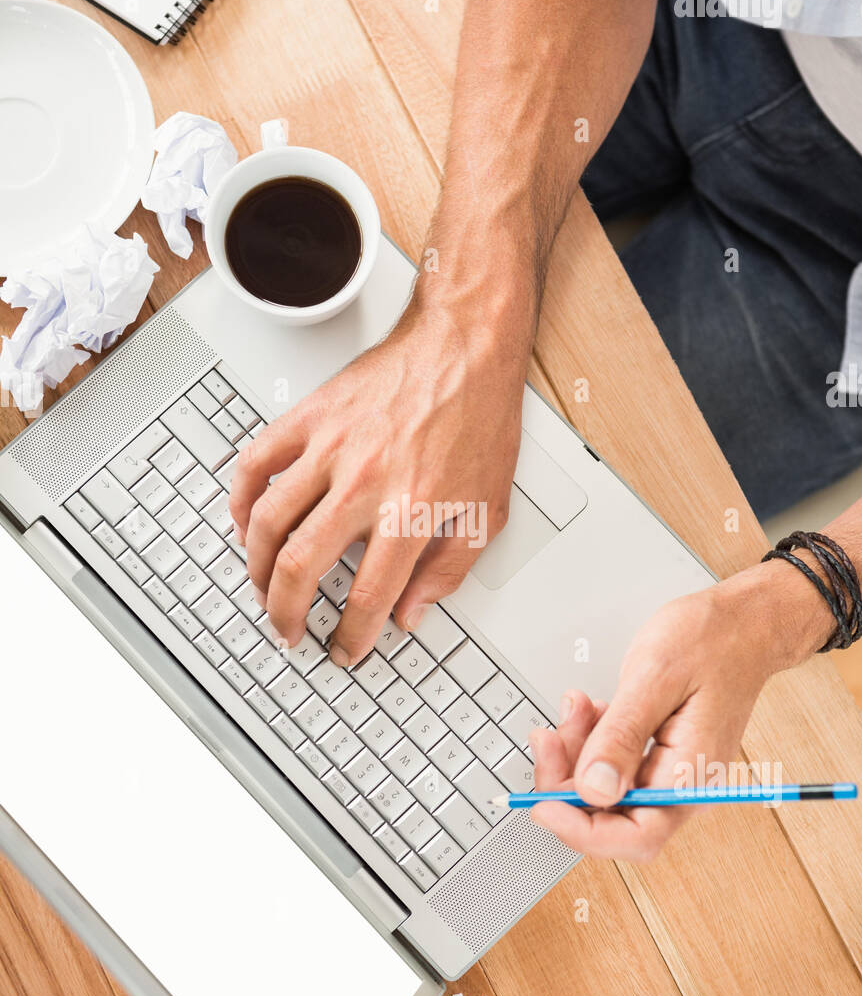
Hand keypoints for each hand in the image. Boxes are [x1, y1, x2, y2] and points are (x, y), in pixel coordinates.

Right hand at [229, 301, 524, 665]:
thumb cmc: (479, 418)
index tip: (345, 649)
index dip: (352, 637)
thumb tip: (412, 612)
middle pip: (299, 567)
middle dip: (284, 613)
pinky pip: (256, 462)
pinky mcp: (312, 416)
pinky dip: (240, 498)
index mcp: (411, 512)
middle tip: (286, 628)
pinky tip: (245, 522)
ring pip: (266, 521)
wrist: (466, 346)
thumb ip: (448, 569)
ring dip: (255, 566)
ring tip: (263, 587)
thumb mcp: (486, 509)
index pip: (368, 598)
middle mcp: (365, 483)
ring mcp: (331, 448)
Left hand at [530, 562, 828, 860]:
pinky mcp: (659, 755)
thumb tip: (593, 790)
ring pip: (605, 790)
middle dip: (568, 783)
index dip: (579, 829)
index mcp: (690, 776)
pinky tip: (590, 710)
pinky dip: (591, 741)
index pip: (634, 836)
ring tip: (574, 710)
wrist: (746, 622)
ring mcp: (671, 772)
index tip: (542, 803)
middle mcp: (683, 785)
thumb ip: (623, 736)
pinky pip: (614, 765)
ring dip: (576, 755)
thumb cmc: (713, 640)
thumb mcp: (655, 678)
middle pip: (611, 817)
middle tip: (548, 739)